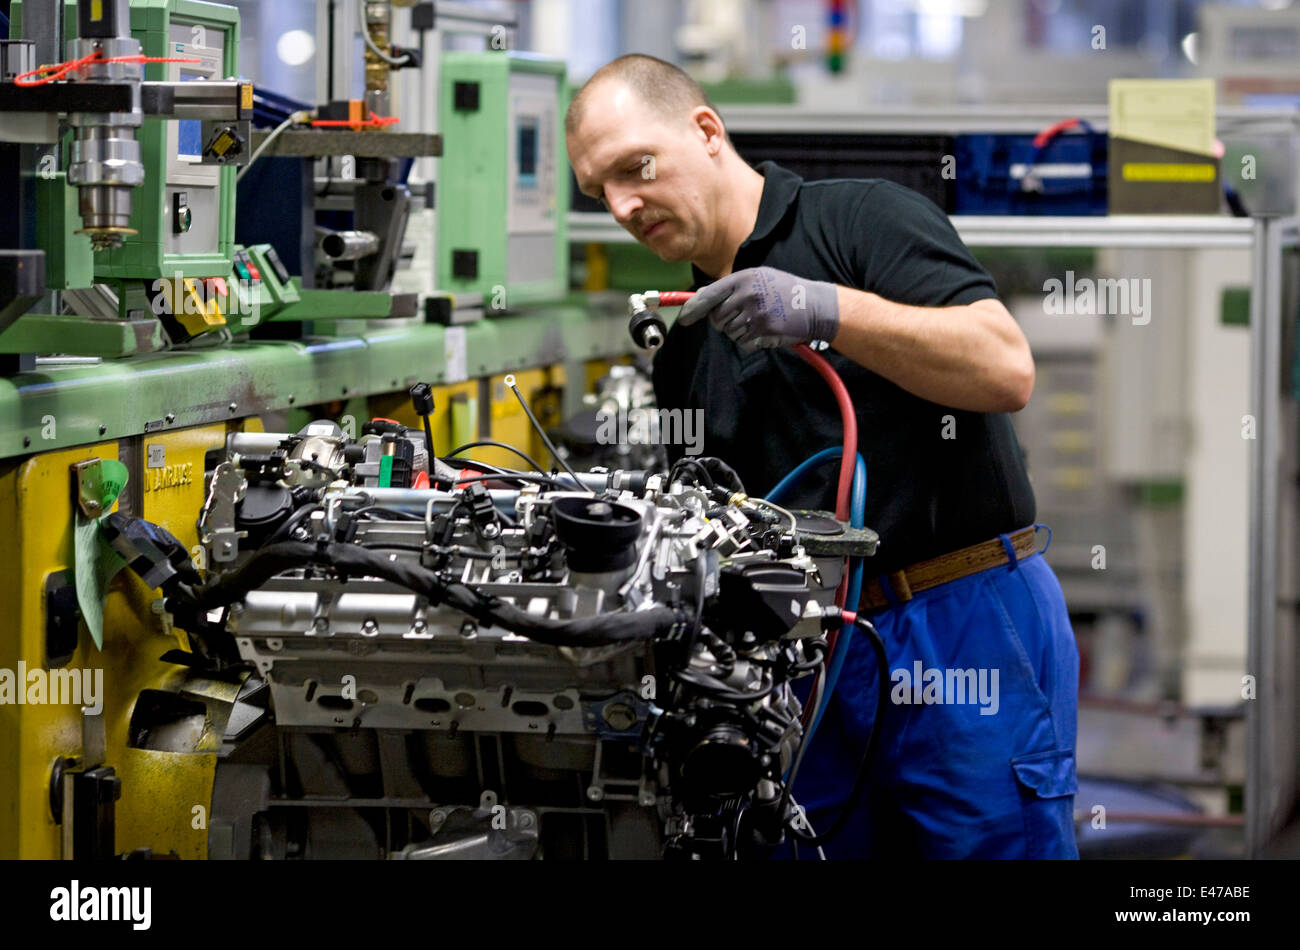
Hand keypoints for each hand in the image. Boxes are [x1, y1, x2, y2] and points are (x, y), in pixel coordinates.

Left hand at [677, 266, 839, 352]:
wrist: (815, 305)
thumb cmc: (785, 291)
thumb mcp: (759, 278)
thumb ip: (732, 287)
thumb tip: (702, 297)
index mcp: (743, 279)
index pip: (709, 295)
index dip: (693, 309)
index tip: (685, 319)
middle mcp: (747, 295)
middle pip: (716, 319)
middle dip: (724, 323)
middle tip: (742, 318)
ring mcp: (755, 314)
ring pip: (729, 333)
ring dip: (739, 332)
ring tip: (759, 321)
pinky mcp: (763, 331)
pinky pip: (743, 343)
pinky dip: (750, 342)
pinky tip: (764, 331)